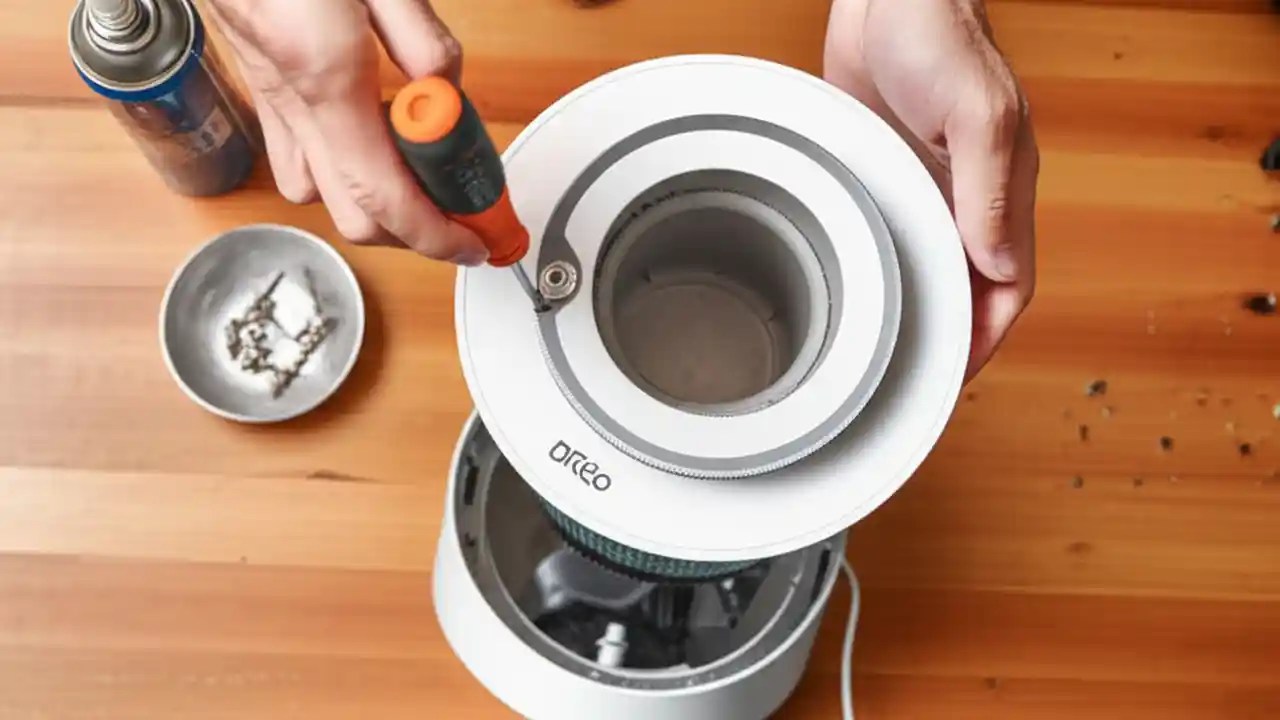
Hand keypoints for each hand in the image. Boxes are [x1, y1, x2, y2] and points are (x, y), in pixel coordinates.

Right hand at [204, 0, 488, 264]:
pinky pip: (301, 166)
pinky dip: (346, 177)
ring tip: (424, 172)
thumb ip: (423, 41)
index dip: (437, 236)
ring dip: (380, 204)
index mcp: (327, 76)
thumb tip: (445, 96)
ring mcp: (272, 105)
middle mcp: (292, 104)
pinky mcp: (263, 96)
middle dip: (417, 230)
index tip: (476, 242)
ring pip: (325, 200)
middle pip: (358, 220)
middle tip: (465, 205)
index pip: (385, 196)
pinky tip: (375, 141)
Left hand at [824, 0, 1037, 379]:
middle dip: (949, 339)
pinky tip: (858, 291)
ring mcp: (926, 187)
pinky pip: (891, 235)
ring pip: (929, 269)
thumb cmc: (938, 33)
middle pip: (969, 288)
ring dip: (915, 311)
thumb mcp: (974, 111)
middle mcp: (967, 196)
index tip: (956, 377)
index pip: (1007, 285)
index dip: (988, 337)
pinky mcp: (888, 173)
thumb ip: (988, 187)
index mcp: (1000, 188)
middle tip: (913, 383)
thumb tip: (996, 261)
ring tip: (883, 356)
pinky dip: (882, 271)